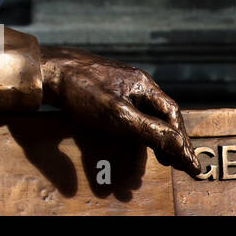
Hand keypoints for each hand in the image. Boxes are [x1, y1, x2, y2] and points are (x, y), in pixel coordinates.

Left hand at [40, 46, 200, 175]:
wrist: (44, 70)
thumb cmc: (80, 90)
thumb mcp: (118, 115)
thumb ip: (149, 130)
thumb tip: (179, 146)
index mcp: (143, 84)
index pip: (172, 115)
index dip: (182, 141)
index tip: (191, 165)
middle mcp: (134, 81)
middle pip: (161, 113)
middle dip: (172, 140)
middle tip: (178, 164)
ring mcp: (117, 83)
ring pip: (145, 112)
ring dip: (155, 135)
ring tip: (161, 157)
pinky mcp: (101, 88)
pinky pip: (128, 110)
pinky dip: (137, 127)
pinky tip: (132, 137)